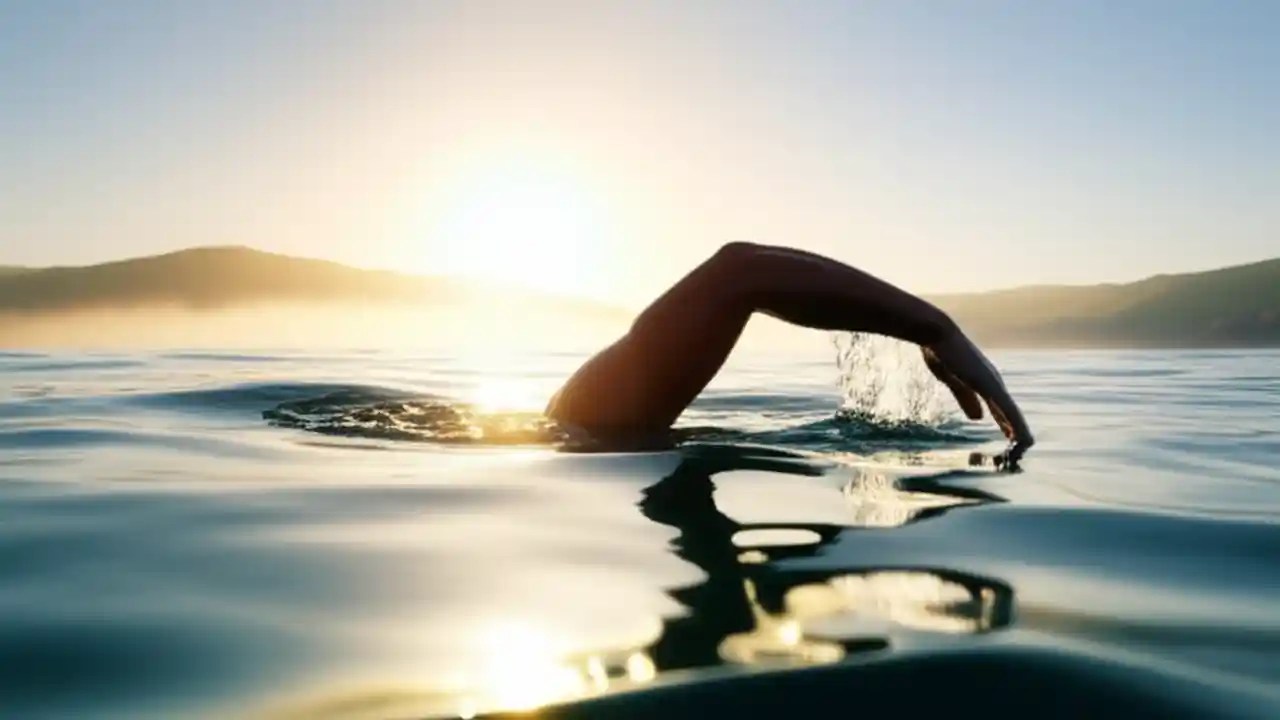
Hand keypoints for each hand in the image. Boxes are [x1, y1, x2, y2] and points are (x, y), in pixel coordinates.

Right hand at [921, 327, 1033, 465]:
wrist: (938, 335)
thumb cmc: (943, 354)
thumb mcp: (954, 382)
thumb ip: (966, 399)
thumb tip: (978, 418)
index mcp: (985, 383)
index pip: (1000, 408)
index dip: (1006, 424)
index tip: (1011, 439)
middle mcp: (994, 383)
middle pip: (1009, 412)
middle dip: (1015, 430)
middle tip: (1022, 448)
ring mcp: (993, 384)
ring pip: (1012, 413)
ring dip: (1019, 431)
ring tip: (1027, 446)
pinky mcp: (989, 385)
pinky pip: (1006, 409)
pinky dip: (1015, 424)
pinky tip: (1021, 437)